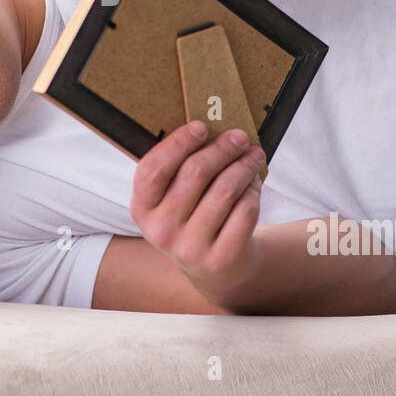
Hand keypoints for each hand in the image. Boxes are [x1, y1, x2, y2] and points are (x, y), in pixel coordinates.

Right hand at [130, 121, 265, 309]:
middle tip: (240, 137)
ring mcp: (190, 249)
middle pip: (194, 173)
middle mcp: (161, 231)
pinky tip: (253, 185)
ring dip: (244, 166)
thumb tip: (212, 128)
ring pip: (225, 190)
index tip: (202, 126)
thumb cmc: (194, 217)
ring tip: (253, 156)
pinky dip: (253, 191)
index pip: (154, 170)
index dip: (178, 144)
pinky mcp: (221, 258)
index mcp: (142, 208)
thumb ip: (179, 169)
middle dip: (222, 148)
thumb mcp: (173, 199)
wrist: (216, 269)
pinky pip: (244, 211)